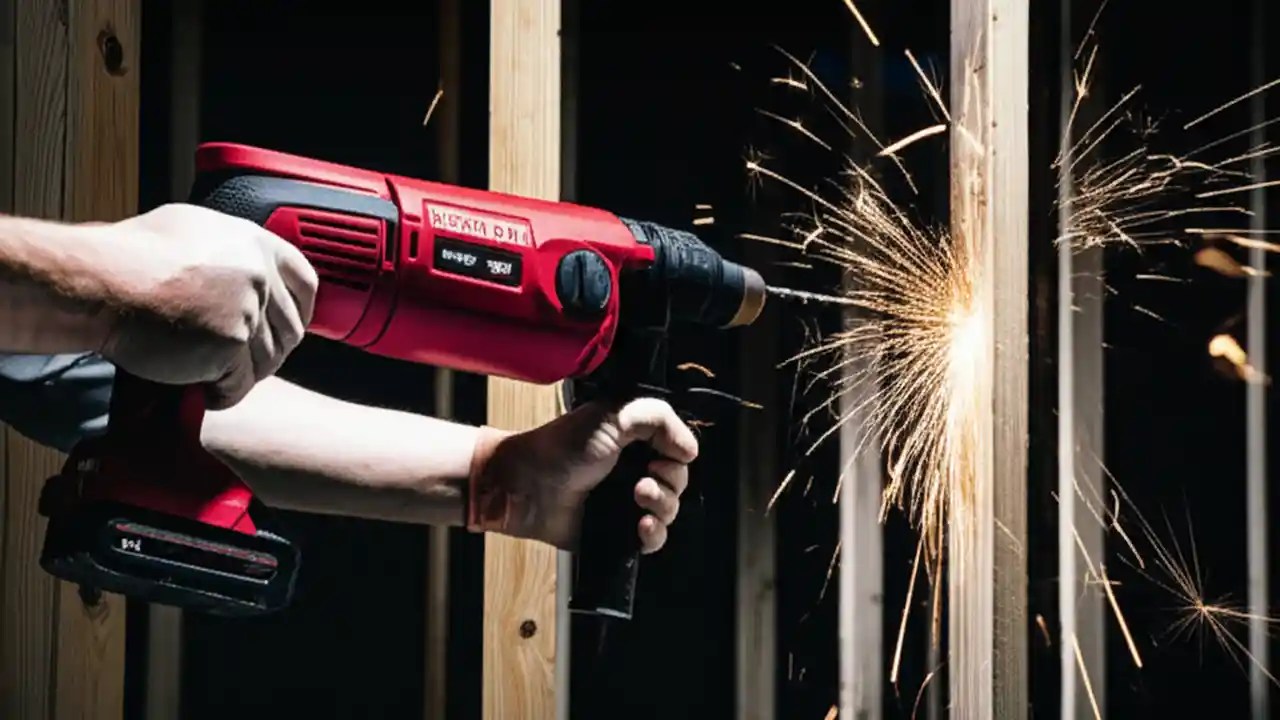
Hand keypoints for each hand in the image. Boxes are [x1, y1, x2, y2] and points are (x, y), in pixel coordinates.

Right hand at [99, 204, 318, 408]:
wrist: (99, 283)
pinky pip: (239, 384)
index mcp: (254, 242)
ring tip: (206, 370)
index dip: (298, 311)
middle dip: (266, 351)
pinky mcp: (231, 344)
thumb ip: (232, 255)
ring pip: (266, 362)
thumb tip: (251, 277)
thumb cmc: (128, 258)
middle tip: (236, 360)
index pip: (305, 282)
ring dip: (238, 374)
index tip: (287, 328)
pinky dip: (221, 392)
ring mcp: (248, 310)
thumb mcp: (192, 233)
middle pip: (289, 329)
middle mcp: (258, 274)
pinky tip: (199, 385)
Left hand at [470, 397, 698, 551]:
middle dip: (670, 483)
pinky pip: (653, 540)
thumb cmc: (562, 447)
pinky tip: (641, 527)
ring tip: (639, 499)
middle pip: (678, 483)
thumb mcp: (614, 415)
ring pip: (670, 512)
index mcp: (636, 441)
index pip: (678, 451)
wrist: (527, 485)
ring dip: (663, 507)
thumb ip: (658, 419)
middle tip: (644, 480)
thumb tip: (690, 450)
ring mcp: (627, 503)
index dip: (677, 457)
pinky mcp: (618, 531)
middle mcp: (635, 470)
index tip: (663, 458)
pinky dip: (654, 535)